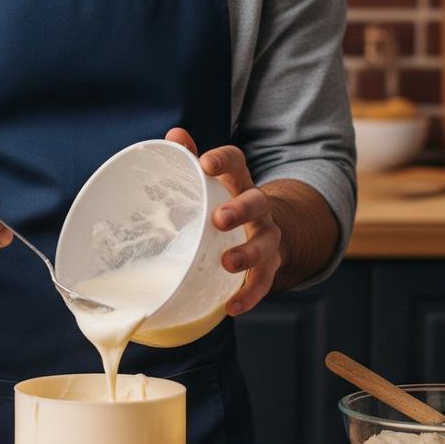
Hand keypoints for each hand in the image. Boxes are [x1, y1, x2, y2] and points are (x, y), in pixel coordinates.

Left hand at [164, 128, 282, 315]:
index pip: (237, 163)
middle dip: (240, 210)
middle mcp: (258, 207)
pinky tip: (232, 307)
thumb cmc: (227, 201)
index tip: (207, 163)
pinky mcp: (269, 266)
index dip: (224, 161)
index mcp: (239, 182)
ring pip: (265, 244)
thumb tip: (172, 136)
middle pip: (257, 203)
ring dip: (248, 253)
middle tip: (219, 218)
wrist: (272, 229)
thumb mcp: (213, 181)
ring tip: (228, 263)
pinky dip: (249, 295)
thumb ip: (190, 159)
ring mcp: (267, 237)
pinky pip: (263, 282)